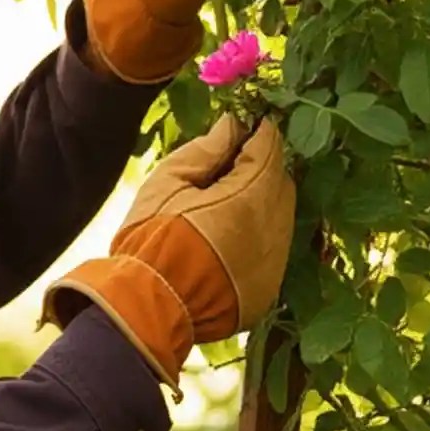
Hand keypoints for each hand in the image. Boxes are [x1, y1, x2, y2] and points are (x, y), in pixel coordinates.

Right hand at [38, 114, 295, 397]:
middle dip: (262, 168)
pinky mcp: (269, 290)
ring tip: (224, 205)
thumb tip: (232, 126)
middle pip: (281, 182)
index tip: (245, 128)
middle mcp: (274, 230)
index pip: (270, 149)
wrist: (148, 305)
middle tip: (229, 167)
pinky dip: (258, 238)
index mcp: (251, 197)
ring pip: (281, 218)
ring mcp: (275, 264)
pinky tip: (227, 240)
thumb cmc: (152, 236)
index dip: (259, 134)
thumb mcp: (169, 181)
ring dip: (262, 204)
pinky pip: (274, 252)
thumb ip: (206, 149)